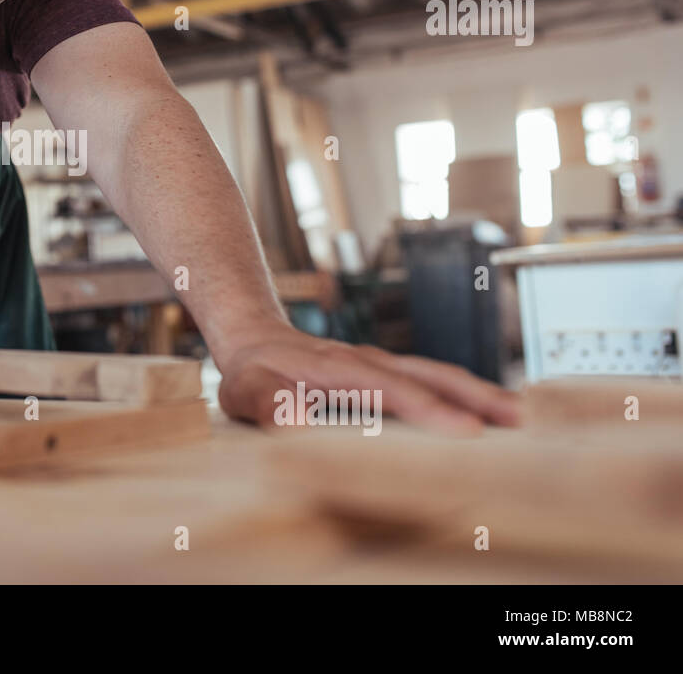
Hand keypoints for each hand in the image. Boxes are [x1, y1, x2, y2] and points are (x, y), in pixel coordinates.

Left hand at [216, 323, 520, 434]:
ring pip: (438, 374)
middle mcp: (370, 361)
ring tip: (523, 418)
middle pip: (430, 375)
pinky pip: (432, 379)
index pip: (391, 389)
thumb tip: (292, 420)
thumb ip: (267, 402)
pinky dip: (465, 392)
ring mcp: (382, 364)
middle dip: (476, 397)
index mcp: (340, 368)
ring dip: (480, 393)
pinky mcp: (387, 372)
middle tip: (520, 421)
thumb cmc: (251, 371)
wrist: (254, 337)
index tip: (467, 430)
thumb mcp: (245, 389)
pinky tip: (491, 412)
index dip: (430, 409)